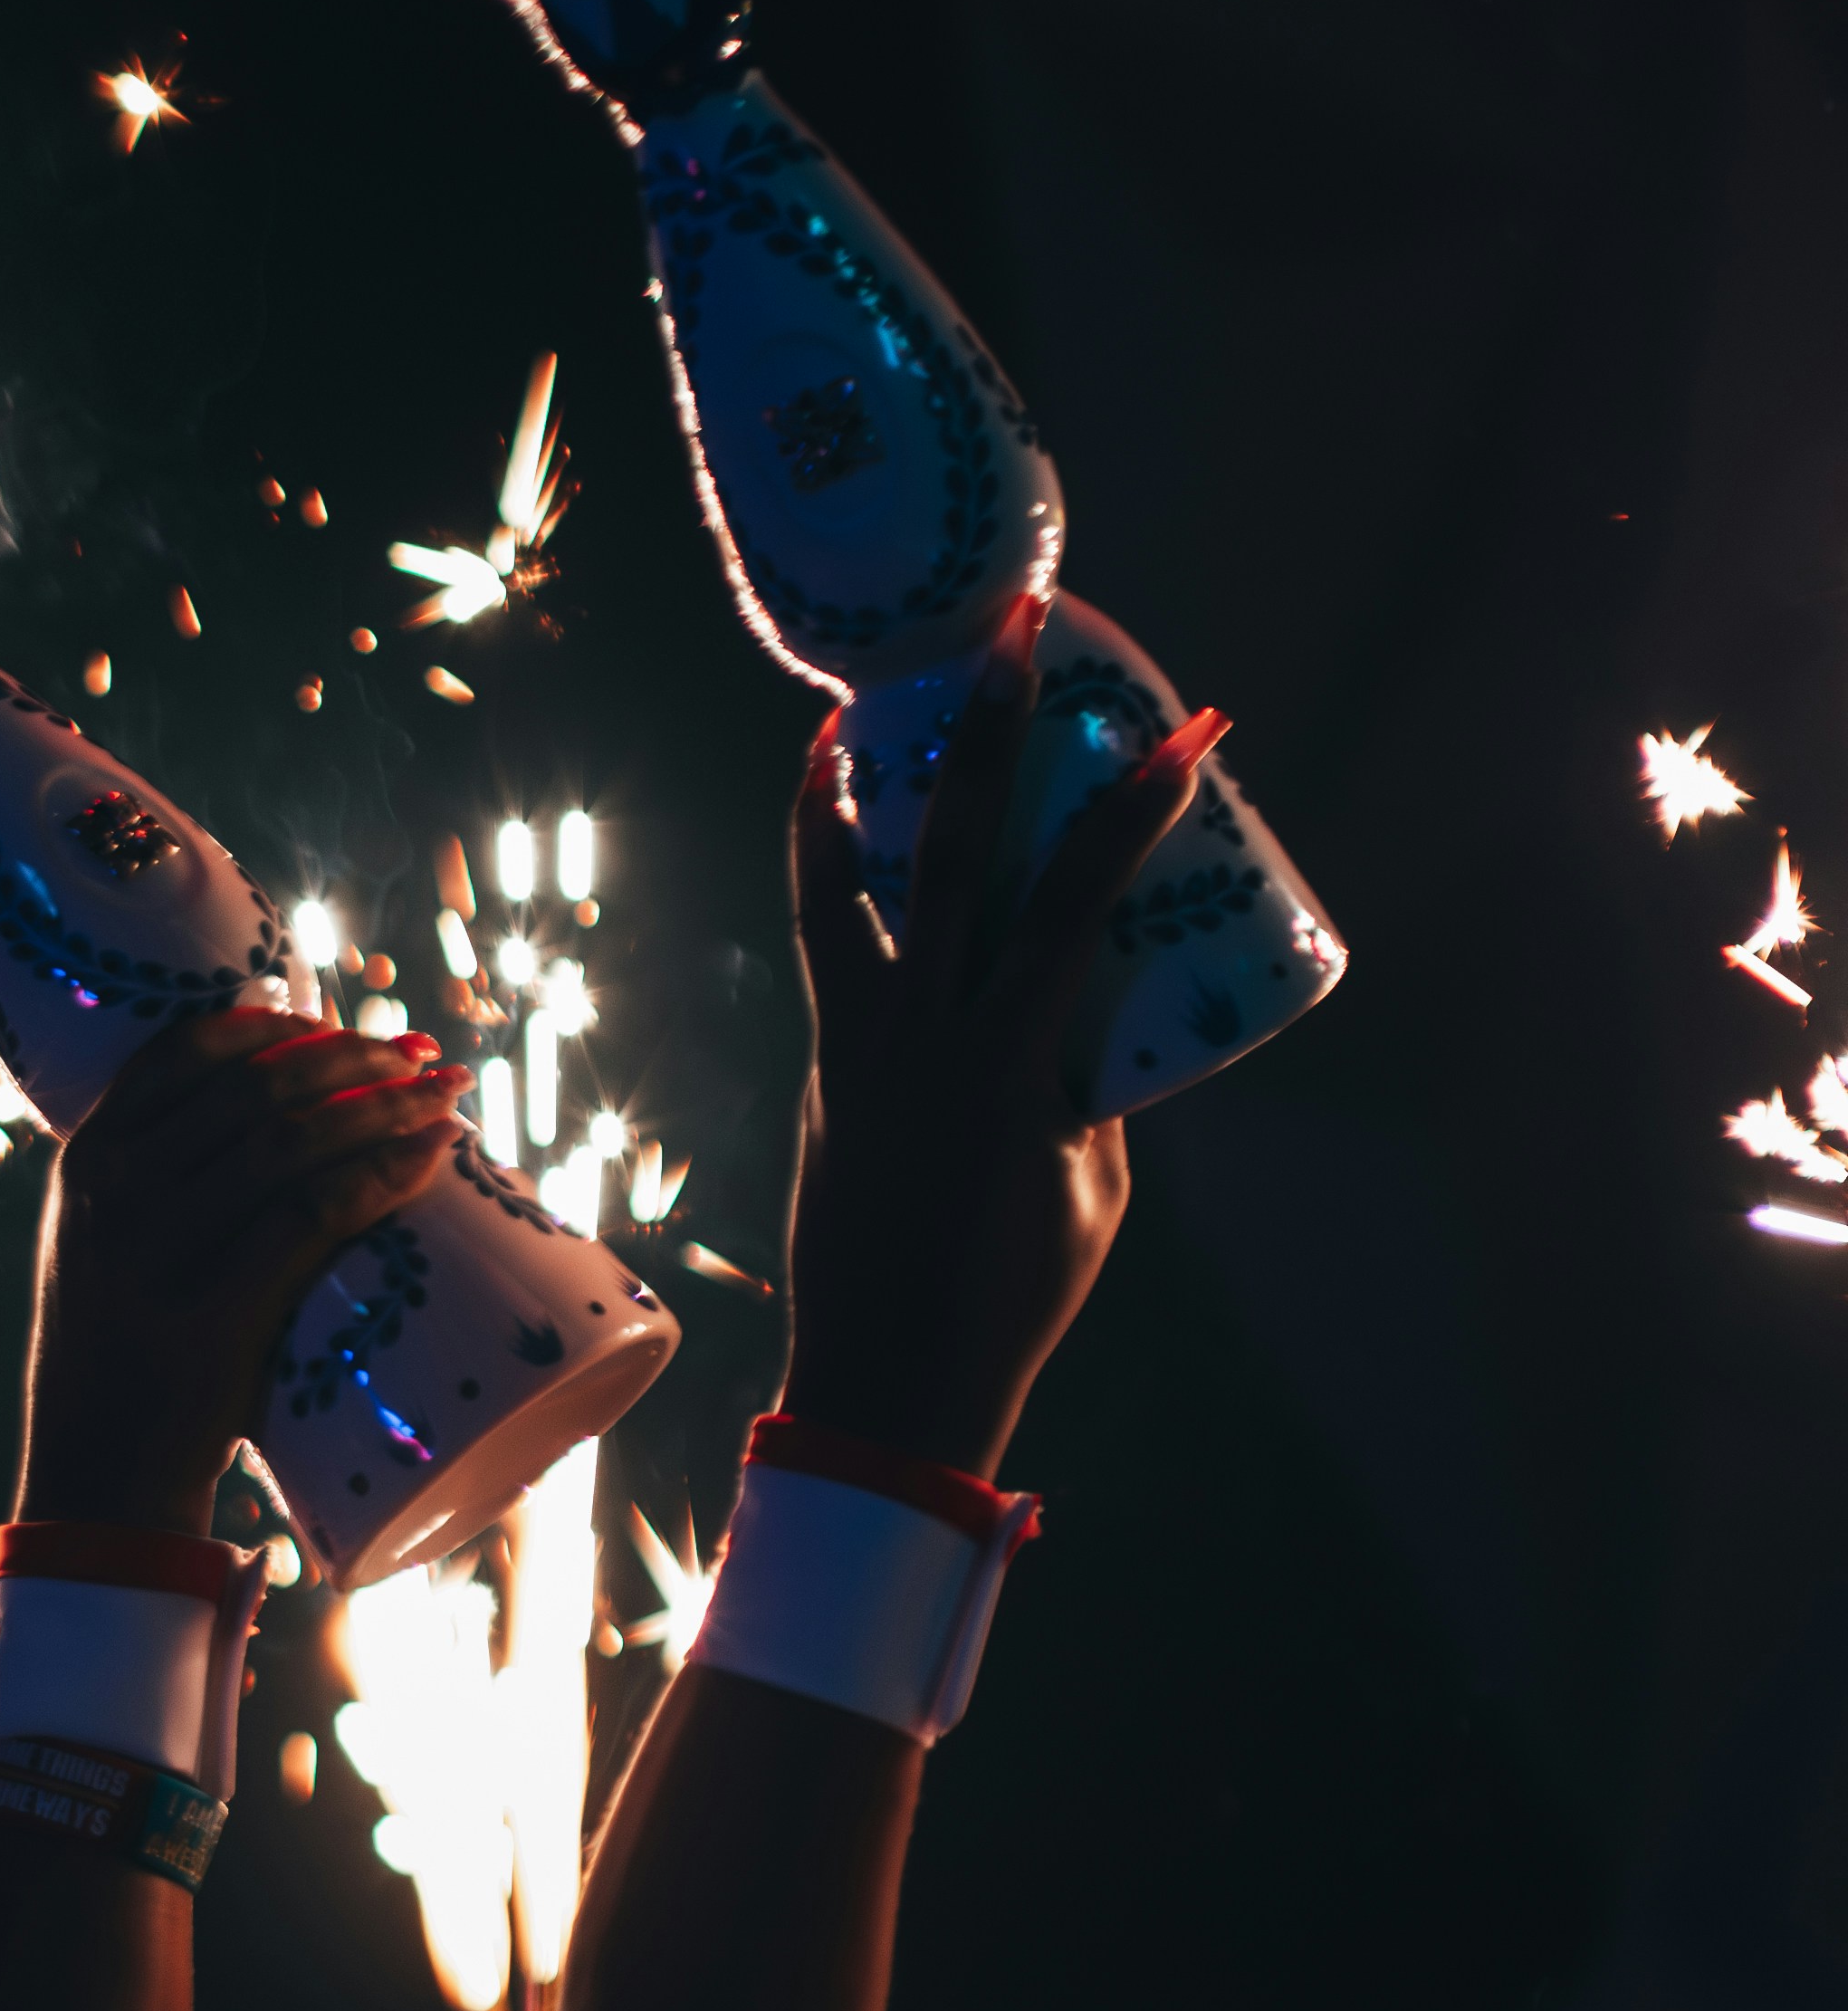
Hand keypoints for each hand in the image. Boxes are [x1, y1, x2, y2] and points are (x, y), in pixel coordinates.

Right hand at [17, 1007, 468, 1533]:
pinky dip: (382, 1174)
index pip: (187, 1051)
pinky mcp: (210, 1313)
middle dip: (355, 1058)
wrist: (97, 1476)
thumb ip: (161, 1178)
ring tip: (447, 1098)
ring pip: (292, 1141)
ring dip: (385, 1106)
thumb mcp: (108, 1245)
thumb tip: (280, 1113)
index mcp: (88, 1158)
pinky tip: (431, 1158)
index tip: (349, 1029)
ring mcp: (155, 1249)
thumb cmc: (125, 1358)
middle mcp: (115, 1189)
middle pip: (256, 1088)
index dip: (282, 1027)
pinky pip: (313, 1214)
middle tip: (425, 1059)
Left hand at [780, 597, 1214, 1475]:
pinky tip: (826, 803)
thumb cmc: (1014, 1293)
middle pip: (956, 849)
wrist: (893, 1381)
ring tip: (864, 694)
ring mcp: (859, 1042)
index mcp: (1004, 1064)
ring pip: (846, 881)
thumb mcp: (1087, 1181)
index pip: (1074, 906)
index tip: (1187, 738)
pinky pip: (822, 934)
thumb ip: (1085, 1078)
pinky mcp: (827, 1060)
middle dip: (989, 730)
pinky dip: (825, 862)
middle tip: (1013, 629)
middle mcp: (918, 1032)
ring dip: (865, 783)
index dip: (1131, 815)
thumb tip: (1089, 992)